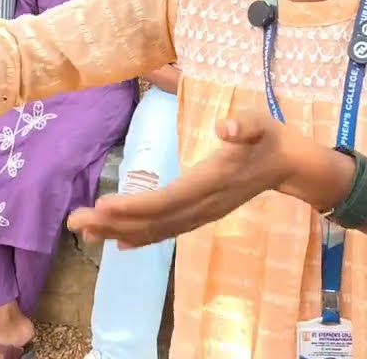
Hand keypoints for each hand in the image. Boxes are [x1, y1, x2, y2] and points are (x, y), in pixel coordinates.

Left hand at [67, 109, 297, 248]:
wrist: (291, 165)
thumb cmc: (270, 137)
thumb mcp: (261, 122)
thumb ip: (245, 124)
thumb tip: (225, 128)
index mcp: (212, 181)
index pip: (167, 199)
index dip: (134, 206)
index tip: (102, 206)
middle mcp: (203, 204)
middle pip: (154, 220)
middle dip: (113, 223)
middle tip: (75, 220)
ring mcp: (203, 214)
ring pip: (157, 230)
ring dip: (120, 232)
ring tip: (84, 231)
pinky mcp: (202, 214)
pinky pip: (167, 231)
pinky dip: (141, 237)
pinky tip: (117, 243)